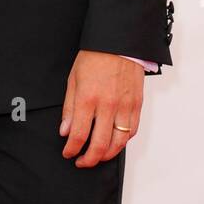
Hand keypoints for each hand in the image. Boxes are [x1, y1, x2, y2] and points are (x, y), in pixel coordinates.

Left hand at [59, 50, 143, 166]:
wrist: (119, 42)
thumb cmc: (95, 56)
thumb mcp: (73, 79)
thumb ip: (70, 108)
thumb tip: (66, 130)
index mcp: (88, 98)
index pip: (79, 135)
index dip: (72, 149)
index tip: (68, 153)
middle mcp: (108, 105)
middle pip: (99, 145)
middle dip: (88, 159)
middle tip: (82, 161)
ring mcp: (125, 106)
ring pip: (118, 143)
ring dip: (107, 155)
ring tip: (97, 156)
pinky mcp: (137, 105)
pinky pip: (132, 131)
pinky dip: (123, 142)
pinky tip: (115, 143)